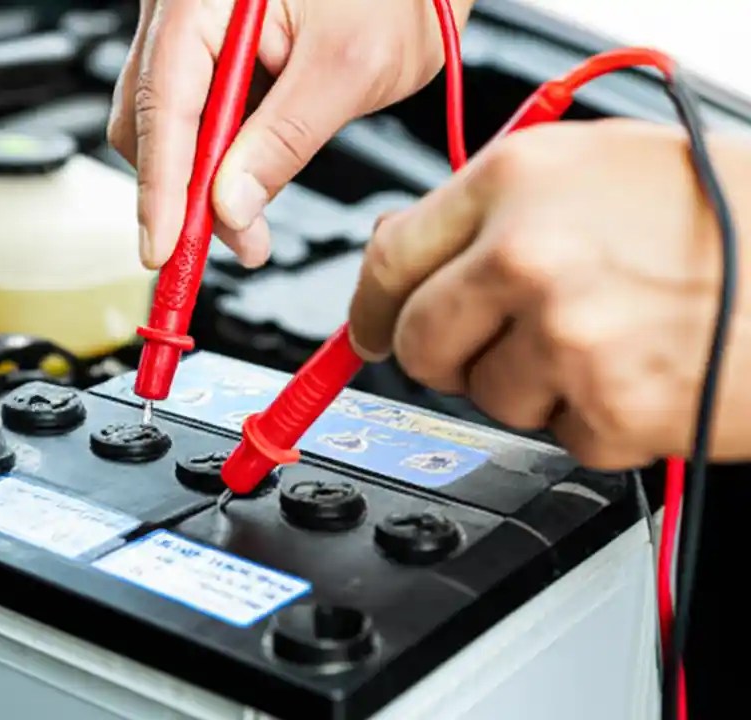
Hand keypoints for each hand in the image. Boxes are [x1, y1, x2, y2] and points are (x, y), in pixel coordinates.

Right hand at [108, 0, 474, 268]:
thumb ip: (285, 140)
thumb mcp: (352, 65)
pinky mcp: (211, 41)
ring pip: (167, 119)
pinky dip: (219, 150)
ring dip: (204, 175)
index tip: (164, 249)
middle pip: (149, 116)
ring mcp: (193, 21)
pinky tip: (255, 168)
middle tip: (235, 241)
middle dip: (184, 190)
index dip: (160, 188)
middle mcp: (183, 3)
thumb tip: (230, 207)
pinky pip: (195, 107)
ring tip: (254, 215)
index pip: (163, 102)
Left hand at [347, 119, 750, 468]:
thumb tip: (396, 247)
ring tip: (608, 338)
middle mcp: (529, 255)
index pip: (388, 260)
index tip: (366, 330)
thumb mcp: (591, 163)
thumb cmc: (724, 208)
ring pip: (486, 398)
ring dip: (532, 385)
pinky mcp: (613, 410)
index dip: (368, 307)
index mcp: (513, 181)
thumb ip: (485, 206)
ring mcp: (568, 337)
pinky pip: (558, 436)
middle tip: (504, 340)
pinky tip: (643, 369)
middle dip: (448, 354)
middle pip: (417, 344)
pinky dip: (594, 418)